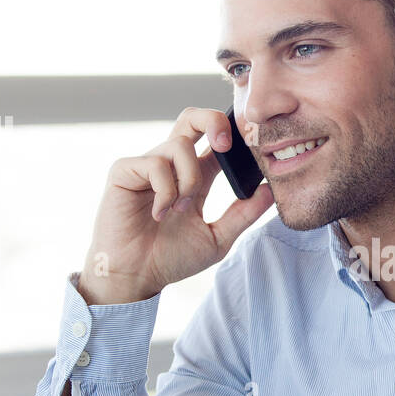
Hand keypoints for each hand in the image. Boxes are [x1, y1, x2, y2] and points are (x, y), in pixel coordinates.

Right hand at [77, 107, 273, 304]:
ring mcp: (146, 166)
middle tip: (225, 145)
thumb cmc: (171, 259)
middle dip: (213, 120)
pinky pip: (154, 163)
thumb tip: (270, 190)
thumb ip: (243, 214)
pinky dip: (165, 190)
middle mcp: (171, 165)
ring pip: (179, 145)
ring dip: (189, 179)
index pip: (215, 140)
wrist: (136, 278)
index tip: (250, 150)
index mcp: (194, 176)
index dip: (234, 136)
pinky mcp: (124, 171)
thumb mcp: (217, 238)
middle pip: (192, 118)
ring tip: (180, 209)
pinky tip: (160, 213)